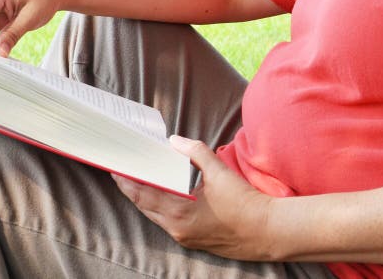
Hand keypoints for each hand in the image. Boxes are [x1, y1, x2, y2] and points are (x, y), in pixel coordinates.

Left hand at [112, 136, 278, 260]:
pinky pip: (169, 222)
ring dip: (148, 198)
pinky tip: (165, 194)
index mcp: (179, 213)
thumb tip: (176, 141)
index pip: (144, 196)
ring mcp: (185, 238)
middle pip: (146, 207)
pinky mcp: (194, 241)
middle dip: (133, 189)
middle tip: (124, 172)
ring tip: (141, 179)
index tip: (116, 170)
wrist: (267, 232)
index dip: (127, 183)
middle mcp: (177, 229)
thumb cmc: (243, 203)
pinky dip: (162, 207)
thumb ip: (196, 152)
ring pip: (157, 216)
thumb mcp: (219, 172)